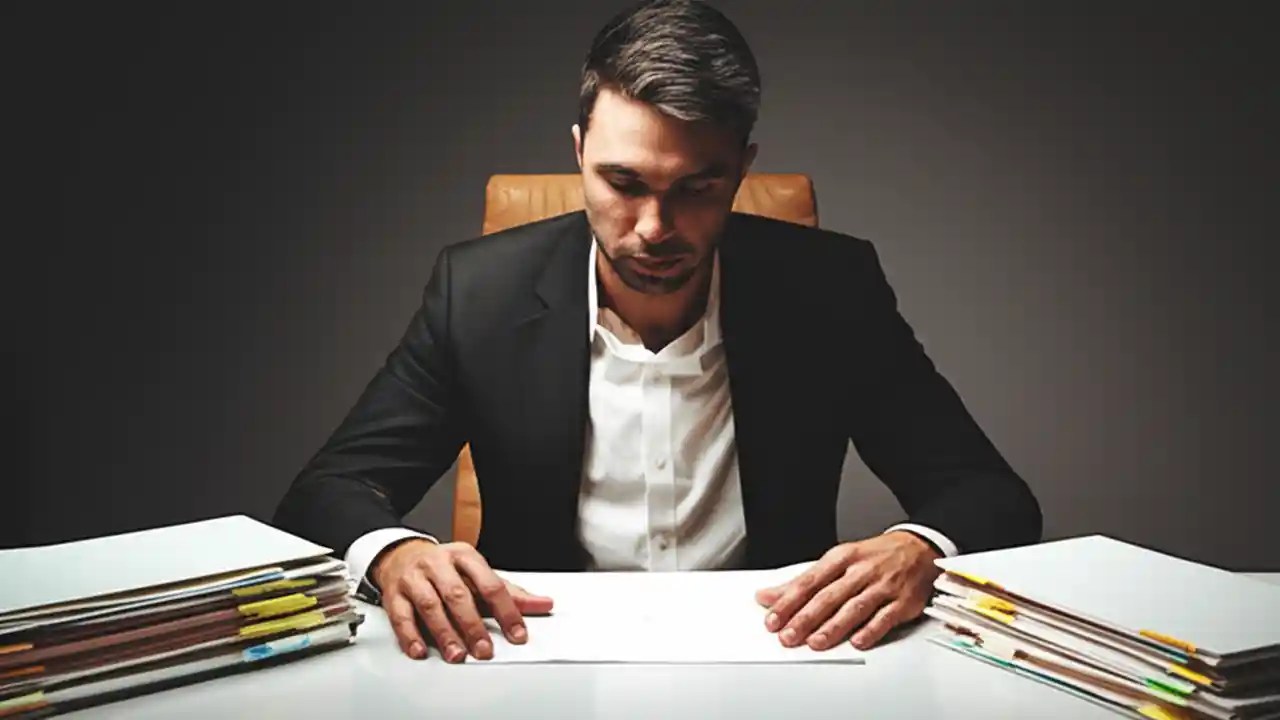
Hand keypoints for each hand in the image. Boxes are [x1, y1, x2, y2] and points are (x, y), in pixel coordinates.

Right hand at [371, 539, 553, 662]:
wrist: (401, 554)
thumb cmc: (445, 568)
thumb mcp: (478, 573)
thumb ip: (509, 592)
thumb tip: (543, 604)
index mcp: (465, 556)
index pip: (490, 584)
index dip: (506, 611)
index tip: (516, 634)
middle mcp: (439, 564)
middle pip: (458, 594)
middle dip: (472, 624)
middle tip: (484, 649)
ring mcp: (414, 578)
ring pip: (430, 604)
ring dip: (444, 632)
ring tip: (456, 654)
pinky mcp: (393, 593)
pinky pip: (400, 615)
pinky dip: (410, 634)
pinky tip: (420, 650)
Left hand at [754, 531, 940, 650]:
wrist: (919, 547)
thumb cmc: (875, 557)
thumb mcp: (839, 560)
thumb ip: (805, 581)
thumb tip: (769, 596)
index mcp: (842, 557)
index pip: (809, 581)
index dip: (789, 601)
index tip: (773, 618)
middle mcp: (861, 570)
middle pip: (829, 595)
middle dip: (806, 617)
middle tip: (788, 635)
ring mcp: (883, 585)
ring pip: (854, 607)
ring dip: (833, 626)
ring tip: (815, 642)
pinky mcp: (903, 601)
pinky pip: (885, 617)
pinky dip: (871, 630)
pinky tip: (858, 641)